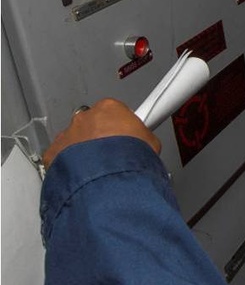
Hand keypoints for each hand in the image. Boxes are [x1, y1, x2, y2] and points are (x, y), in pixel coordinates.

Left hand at [43, 98, 160, 168]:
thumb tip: (146, 145)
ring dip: (84, 152)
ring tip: (99, 169)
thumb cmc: (129, 156)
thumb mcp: (150, 142)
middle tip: (114, 155)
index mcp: (109, 108)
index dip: (122, 126)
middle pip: (92, 124)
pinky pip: (59, 157)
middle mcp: (85, 117)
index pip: (115, 112)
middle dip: (101, 138)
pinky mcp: (54, 153)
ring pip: (75, 141)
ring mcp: (67, 134)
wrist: (109, 177)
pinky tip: (83, 176)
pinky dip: (69, 166)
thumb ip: (142, 137)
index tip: (126, 134)